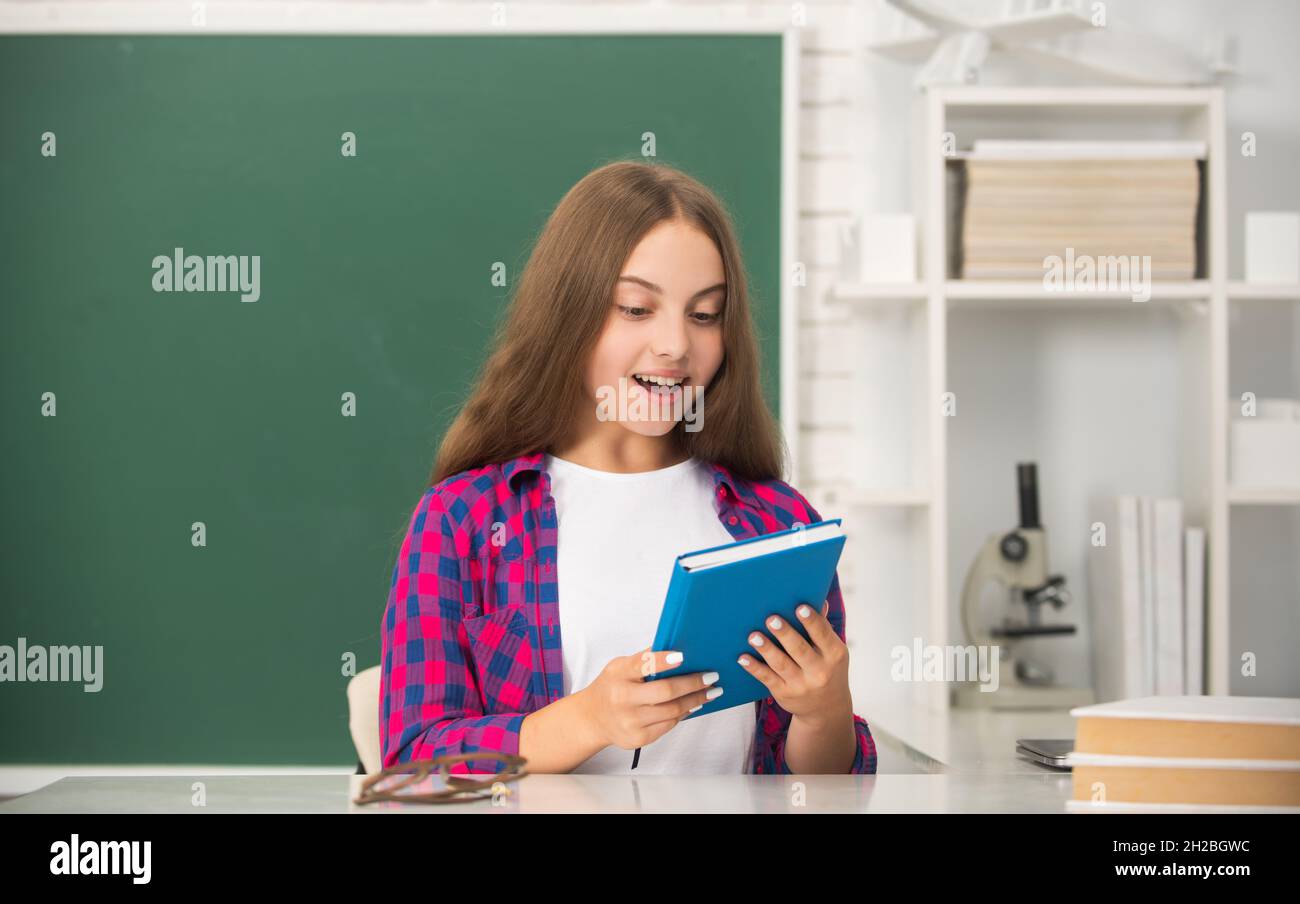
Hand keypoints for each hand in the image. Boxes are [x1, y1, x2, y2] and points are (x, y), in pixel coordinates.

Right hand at [576, 649, 722, 749]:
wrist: (592, 719)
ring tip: (711, 691)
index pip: (643, 665)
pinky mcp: (638, 738)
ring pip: (672, 711)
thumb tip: (677, 648)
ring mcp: (630, 721)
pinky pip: (669, 724)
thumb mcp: (620, 666)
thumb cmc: (611, 687)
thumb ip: (645, 659)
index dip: (664, 660)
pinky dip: (684, 713)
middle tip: (711, 676)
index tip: (684, 656)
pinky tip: (694, 704)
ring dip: (696, 700)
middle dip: (693, 684)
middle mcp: (623, 699)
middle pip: (665, 691)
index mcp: (619, 675)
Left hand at [738, 601, 851, 725]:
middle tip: (771, 619)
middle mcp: (819, 671)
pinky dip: (754, 668)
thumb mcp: (832, 651)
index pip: (823, 635)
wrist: (826, 708)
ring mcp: (801, 685)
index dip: (812, 621)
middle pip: (799, 649)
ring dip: (766, 649)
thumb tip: (819, 602)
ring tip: (753, 636)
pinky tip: (743, 658)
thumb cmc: (828, 668)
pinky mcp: (784, 694)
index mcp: (834, 655)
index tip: (800, 607)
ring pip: (781, 664)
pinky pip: (767, 678)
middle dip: (785, 634)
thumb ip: (823, 628)